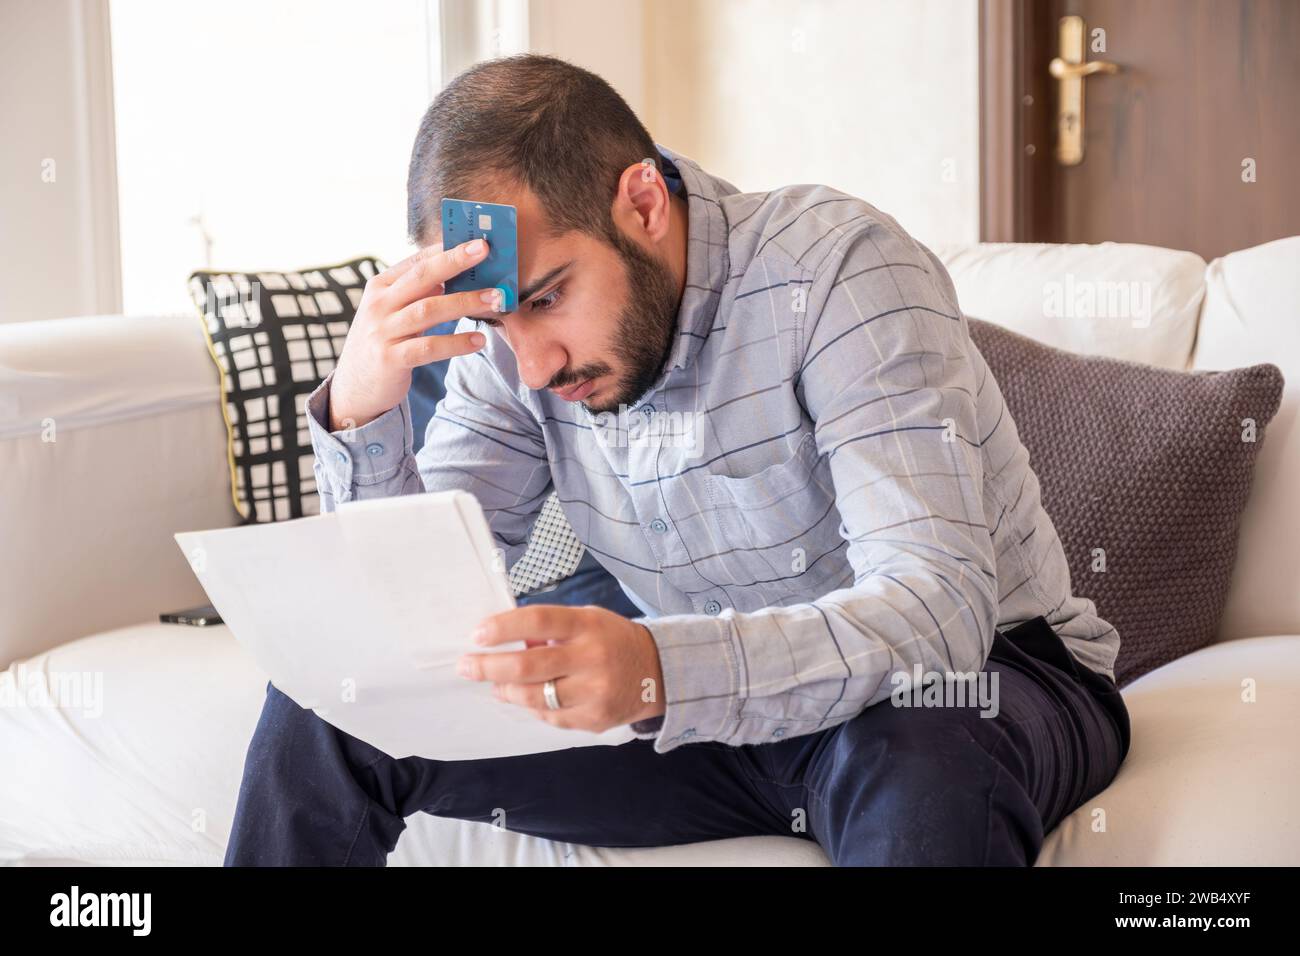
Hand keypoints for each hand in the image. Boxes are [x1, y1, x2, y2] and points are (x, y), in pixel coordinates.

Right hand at [328, 239, 502, 430]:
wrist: (355, 387)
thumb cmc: (384, 343)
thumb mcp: (394, 312)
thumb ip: (419, 293)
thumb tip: (456, 271)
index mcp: (381, 287)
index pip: (417, 261)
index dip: (446, 248)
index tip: (476, 238)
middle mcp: (379, 305)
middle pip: (422, 277)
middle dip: (455, 261)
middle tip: (486, 250)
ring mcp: (383, 332)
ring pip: (429, 310)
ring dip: (465, 302)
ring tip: (496, 298)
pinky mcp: (390, 360)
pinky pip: (429, 348)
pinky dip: (456, 343)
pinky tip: (479, 341)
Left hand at [457, 605, 665, 732]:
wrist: (659, 672)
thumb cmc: (612, 640)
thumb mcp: (587, 620)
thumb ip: (550, 630)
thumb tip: (506, 643)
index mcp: (587, 625)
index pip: (537, 622)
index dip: (502, 627)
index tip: (476, 635)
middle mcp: (591, 658)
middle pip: (527, 666)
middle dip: (488, 667)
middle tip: (466, 666)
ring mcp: (594, 692)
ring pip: (534, 697)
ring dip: (507, 691)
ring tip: (496, 685)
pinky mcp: (595, 719)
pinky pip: (551, 716)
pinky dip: (534, 707)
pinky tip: (528, 698)